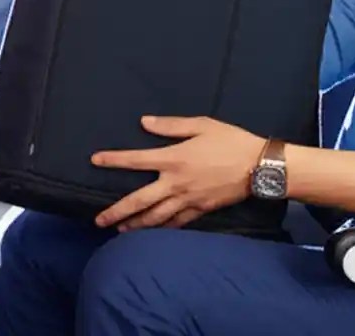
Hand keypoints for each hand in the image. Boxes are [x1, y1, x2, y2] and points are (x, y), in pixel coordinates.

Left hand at [92, 116, 264, 231]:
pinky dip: (162, 229)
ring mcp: (187, 200)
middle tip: (98, 221)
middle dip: (117, 212)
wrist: (259, 166)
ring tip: (119, 231)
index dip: (114, 160)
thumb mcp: (202, 125)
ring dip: (135, 225)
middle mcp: (175, 183)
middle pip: (139, 201)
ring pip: (155, 217)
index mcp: (174, 158)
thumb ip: (171, 125)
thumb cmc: (231, 141)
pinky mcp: (200, 210)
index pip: (136, 160)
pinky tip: (152, 233)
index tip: (95, 160)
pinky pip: (176, 223)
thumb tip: (144, 122)